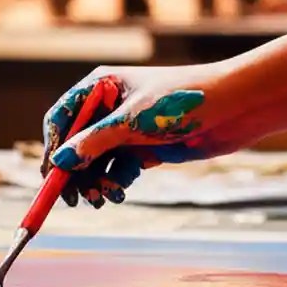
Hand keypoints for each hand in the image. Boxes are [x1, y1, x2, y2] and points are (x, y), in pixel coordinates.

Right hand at [40, 63, 251, 207]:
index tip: (52, 176)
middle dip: (75, 172)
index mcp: (101, 87)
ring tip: (103, 198)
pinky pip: (118, 169)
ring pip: (96, 162)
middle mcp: (109, 107)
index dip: (53, 147)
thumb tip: (59, 162)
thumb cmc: (182, 102)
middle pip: (76, 145)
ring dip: (95, 181)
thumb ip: (94, 142)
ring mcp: (127, 129)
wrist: (233, 109)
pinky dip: (115, 182)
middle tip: (77, 200)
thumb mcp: (133, 122)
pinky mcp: (144, 148)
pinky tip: (120, 191)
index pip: (62, 118)